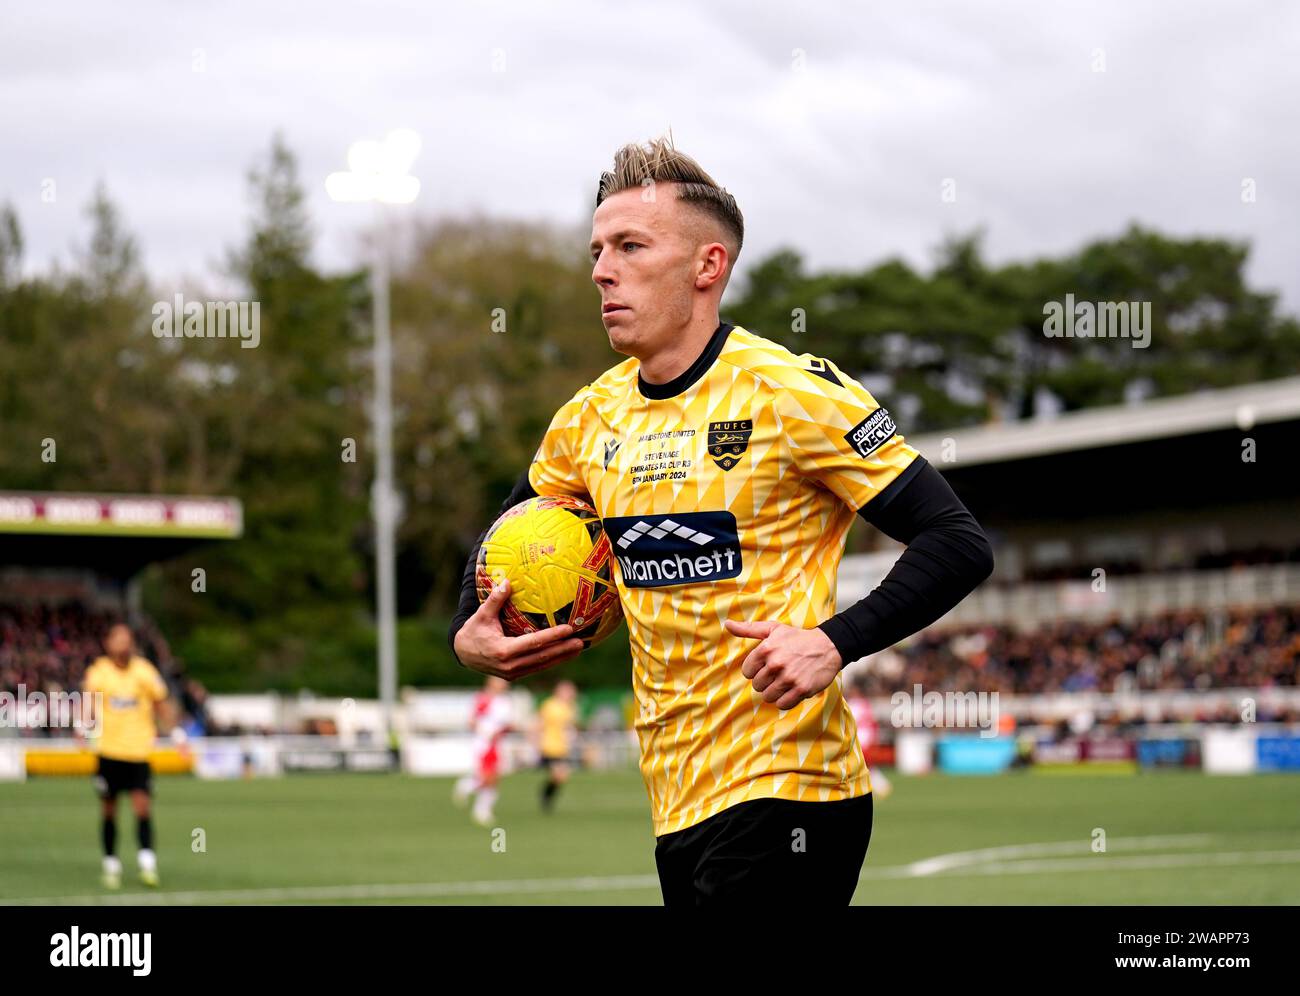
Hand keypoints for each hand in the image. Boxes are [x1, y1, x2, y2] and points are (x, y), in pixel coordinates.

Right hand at [454, 577, 585, 679]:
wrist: (462, 654)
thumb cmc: (473, 631)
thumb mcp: (481, 615)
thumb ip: (495, 600)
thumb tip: (507, 582)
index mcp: (503, 651)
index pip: (534, 643)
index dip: (552, 636)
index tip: (569, 629)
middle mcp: (510, 665)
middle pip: (542, 657)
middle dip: (563, 650)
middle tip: (581, 641)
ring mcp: (513, 673)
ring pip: (542, 665)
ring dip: (561, 657)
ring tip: (578, 648)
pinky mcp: (514, 676)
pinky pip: (537, 667)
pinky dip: (551, 661)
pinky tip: (564, 654)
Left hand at [725, 619, 842, 710]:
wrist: (828, 646)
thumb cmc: (797, 638)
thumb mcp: (773, 629)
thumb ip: (748, 629)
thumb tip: (727, 624)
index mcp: (766, 649)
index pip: (746, 672)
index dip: (755, 671)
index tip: (766, 666)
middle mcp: (776, 663)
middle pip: (757, 685)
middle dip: (765, 681)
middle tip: (778, 674)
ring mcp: (789, 677)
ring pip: (768, 696)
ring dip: (774, 692)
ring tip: (784, 682)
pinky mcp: (801, 689)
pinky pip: (782, 704)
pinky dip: (785, 700)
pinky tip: (791, 690)